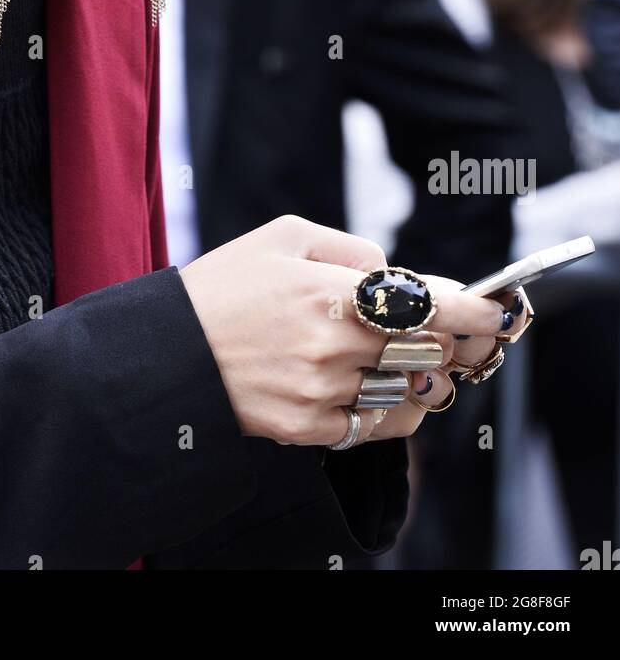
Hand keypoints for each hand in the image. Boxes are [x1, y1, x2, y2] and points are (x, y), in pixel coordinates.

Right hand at [179, 220, 522, 448]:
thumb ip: (349, 247)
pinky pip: (377, 425)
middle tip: (460, 334)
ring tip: (416, 361)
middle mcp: (333, 345)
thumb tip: (394, 271)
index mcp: (330, 291)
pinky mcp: (307, 428)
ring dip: (425, 376)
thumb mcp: (282, 236)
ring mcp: (322, 392)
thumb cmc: (224, 286)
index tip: (495, 310)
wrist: (169, 352)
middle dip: (455, 343)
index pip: (428, 307)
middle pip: (429, 352)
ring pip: (409, 392)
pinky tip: (386, 389)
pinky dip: (395, 410)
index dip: (473, 311)